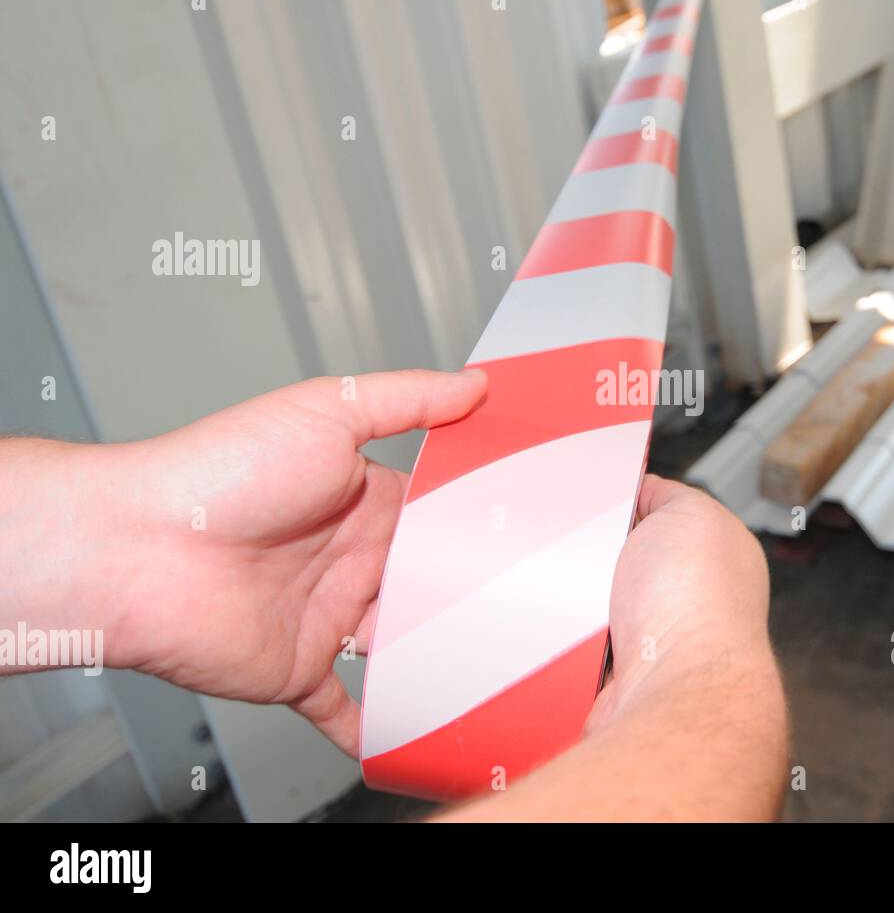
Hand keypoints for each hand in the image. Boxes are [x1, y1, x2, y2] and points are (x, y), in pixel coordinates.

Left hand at [22, 370, 484, 756]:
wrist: (138, 548)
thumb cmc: (220, 471)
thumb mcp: (326, 411)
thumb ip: (407, 399)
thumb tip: (472, 384)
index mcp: (361, 500)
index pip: (437, 516)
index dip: (478, 524)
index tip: (535, 531)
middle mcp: (348, 559)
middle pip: (428, 585)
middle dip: (468, 596)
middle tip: (530, 606)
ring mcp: (324, 616)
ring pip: (400, 645)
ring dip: (436, 655)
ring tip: (492, 664)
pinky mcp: (297, 669)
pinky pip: (340, 707)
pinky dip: (370, 724)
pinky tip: (404, 730)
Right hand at [588, 475, 774, 731]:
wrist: (671, 685)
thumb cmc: (695, 604)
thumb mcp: (689, 512)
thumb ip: (668, 494)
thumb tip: (644, 490)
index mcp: (715, 556)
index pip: (663, 516)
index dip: (628, 505)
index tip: (600, 497)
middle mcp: (689, 598)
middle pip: (620, 557)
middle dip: (596, 550)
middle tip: (586, 544)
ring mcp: (651, 640)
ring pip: (590, 599)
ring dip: (577, 594)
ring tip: (581, 592)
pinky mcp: (614, 674)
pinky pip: (573, 641)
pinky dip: (565, 634)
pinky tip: (575, 629)